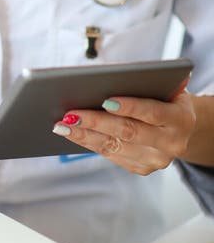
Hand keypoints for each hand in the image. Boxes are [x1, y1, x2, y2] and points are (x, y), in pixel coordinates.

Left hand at [52, 89, 196, 174]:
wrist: (180, 127)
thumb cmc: (165, 97)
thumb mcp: (166, 85)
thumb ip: (147, 81)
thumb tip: (114, 75)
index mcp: (180, 118)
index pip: (153, 113)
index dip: (130, 107)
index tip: (106, 100)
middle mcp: (171, 143)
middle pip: (128, 132)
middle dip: (97, 122)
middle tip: (71, 114)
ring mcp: (156, 160)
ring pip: (115, 147)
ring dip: (85, 136)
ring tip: (62, 125)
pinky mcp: (141, 168)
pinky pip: (110, 155)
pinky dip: (88, 143)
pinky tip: (72, 133)